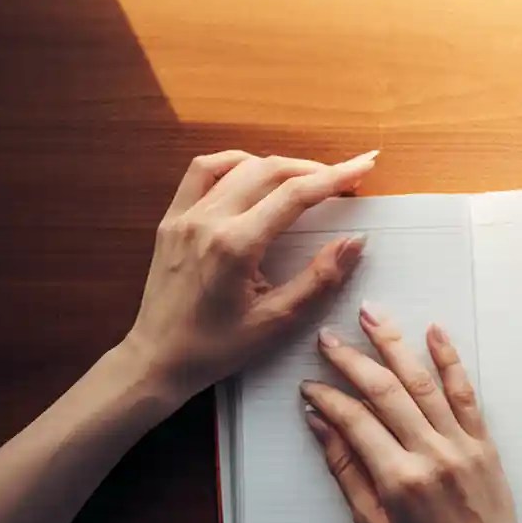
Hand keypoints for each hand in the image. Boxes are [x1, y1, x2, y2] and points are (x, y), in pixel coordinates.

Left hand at [124, 149, 376, 407]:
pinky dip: (234, 163)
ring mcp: (185, 216)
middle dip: (314, 168)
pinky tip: (254, 173)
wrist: (157, 359)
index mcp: (235, 246)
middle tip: (345, 177)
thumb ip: (320, 278)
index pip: (295, 195)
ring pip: (238, 165)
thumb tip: (355, 241)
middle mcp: (208, 221)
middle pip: (270, 171)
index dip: (335, 177)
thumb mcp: (278, 321)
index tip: (363, 166)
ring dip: (278, 165)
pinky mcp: (172, 219)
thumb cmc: (216, 348)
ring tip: (306, 178)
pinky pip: (202, 172)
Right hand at [301, 305, 521, 522]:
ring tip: (372, 316)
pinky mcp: (484, 442)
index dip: (328, 397)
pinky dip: (450, 360)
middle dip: (353, 360)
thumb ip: (346, 471)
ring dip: (395, 345)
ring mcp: (462, 445)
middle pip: (386, 392)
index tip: (309, 385)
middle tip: (329, 338)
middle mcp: (432, 455)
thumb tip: (320, 424)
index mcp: (399, 479)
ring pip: (424, 383)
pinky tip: (435, 332)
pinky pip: (465, 393)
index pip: (355, 420)